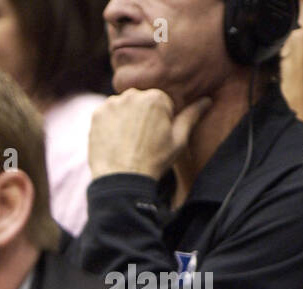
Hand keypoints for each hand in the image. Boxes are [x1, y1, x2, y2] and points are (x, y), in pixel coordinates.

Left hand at [88, 89, 210, 179]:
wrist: (121, 179)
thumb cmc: (154, 161)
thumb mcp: (178, 139)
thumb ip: (191, 116)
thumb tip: (206, 100)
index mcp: (156, 97)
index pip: (161, 101)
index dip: (161, 120)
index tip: (156, 137)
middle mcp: (132, 95)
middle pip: (141, 101)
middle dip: (142, 116)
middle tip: (141, 140)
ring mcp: (112, 104)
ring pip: (123, 106)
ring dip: (126, 118)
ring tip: (128, 141)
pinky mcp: (96, 115)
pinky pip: (107, 114)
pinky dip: (110, 124)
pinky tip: (116, 140)